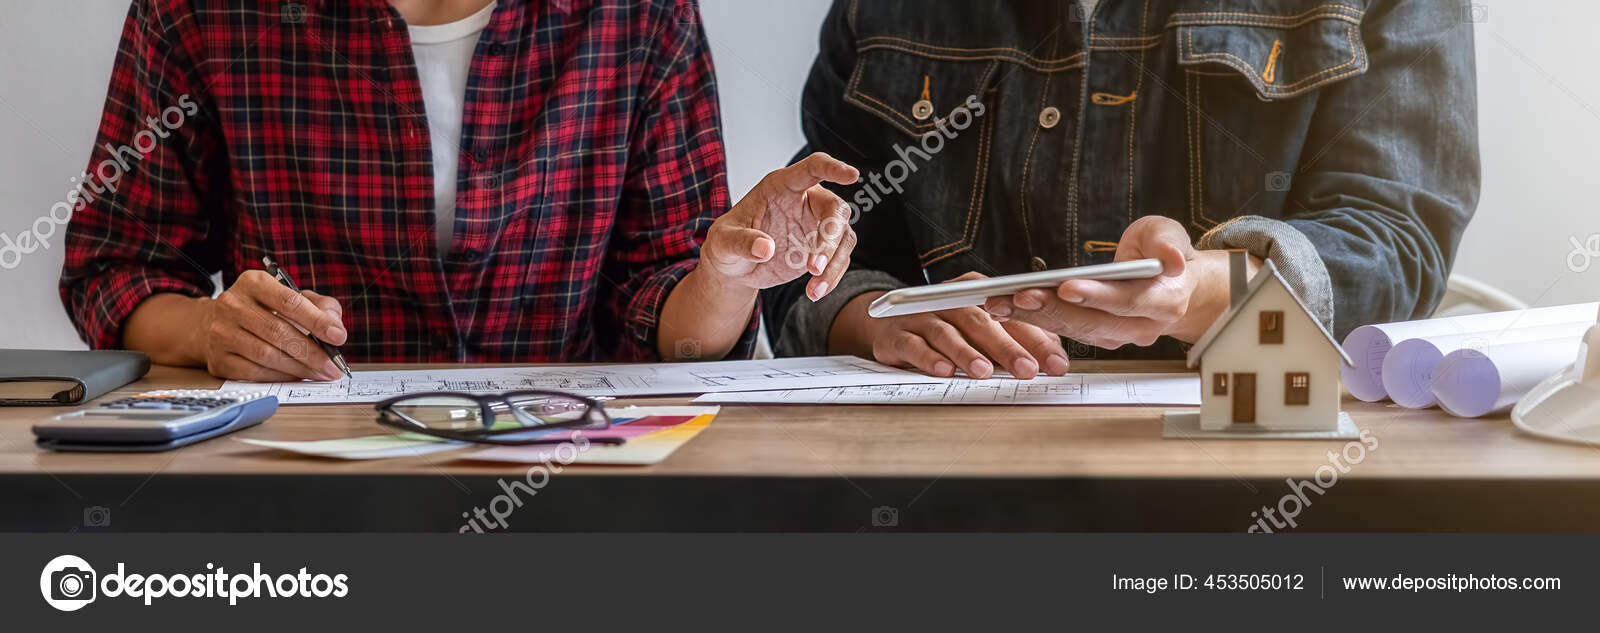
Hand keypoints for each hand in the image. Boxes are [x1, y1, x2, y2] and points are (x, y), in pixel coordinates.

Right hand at [193, 270, 347, 380]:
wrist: (218, 323)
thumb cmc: (265, 309)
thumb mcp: (293, 297)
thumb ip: (321, 307)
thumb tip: (336, 328)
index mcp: (254, 282)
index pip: (289, 302)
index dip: (317, 321)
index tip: (339, 337)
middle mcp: (232, 304)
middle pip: (278, 332)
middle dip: (312, 353)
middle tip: (333, 366)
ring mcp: (221, 332)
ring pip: (266, 355)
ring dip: (299, 369)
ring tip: (321, 374)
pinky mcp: (217, 359)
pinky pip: (254, 373)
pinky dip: (280, 377)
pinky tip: (297, 376)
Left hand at [699, 152, 859, 299]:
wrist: (734, 268)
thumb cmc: (726, 244)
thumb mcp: (723, 243)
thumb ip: (741, 243)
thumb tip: (765, 248)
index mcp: (781, 186)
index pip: (812, 168)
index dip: (833, 168)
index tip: (851, 175)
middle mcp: (804, 201)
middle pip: (835, 208)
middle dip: (829, 237)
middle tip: (813, 266)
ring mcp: (816, 224)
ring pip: (843, 236)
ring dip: (833, 264)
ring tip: (813, 289)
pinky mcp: (822, 248)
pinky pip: (839, 259)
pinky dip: (831, 277)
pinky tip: (816, 291)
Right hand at [854, 273, 1069, 378]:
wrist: (888, 323)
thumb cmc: (945, 326)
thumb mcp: (981, 328)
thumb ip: (1017, 337)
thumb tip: (1056, 357)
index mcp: (976, 293)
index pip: (1012, 315)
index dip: (1036, 339)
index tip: (1056, 363)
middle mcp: (949, 301)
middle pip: (981, 321)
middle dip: (1006, 347)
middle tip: (1027, 370)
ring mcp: (922, 316)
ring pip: (947, 332)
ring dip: (966, 352)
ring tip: (983, 371)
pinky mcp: (898, 335)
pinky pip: (914, 345)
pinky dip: (929, 358)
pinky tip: (944, 371)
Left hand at [985, 216, 1256, 347]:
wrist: (1173, 284)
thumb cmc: (1163, 252)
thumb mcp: (1168, 234)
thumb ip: (1167, 243)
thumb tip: (1170, 258)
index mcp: (1165, 300)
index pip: (1128, 300)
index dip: (1097, 296)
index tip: (1066, 287)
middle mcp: (1143, 326)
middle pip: (1094, 322)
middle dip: (1053, 310)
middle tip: (1018, 297)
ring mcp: (1120, 336)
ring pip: (1075, 330)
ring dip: (1036, 318)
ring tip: (1002, 303)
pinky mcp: (1100, 337)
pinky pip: (1066, 331)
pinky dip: (1036, 320)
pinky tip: (1008, 308)